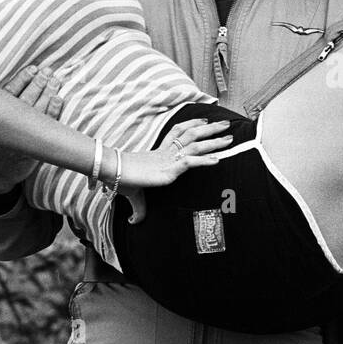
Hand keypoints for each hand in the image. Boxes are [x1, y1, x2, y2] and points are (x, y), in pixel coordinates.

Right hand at [0, 65, 63, 192]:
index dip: (21, 81)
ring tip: (54, 81)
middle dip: (37, 85)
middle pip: (24, 102)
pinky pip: (45, 130)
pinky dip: (52, 114)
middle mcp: (2, 131)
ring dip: (47, 95)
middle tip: (47, 72)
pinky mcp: (30, 151)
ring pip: (36, 114)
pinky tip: (58, 100)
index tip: (32, 69)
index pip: (6, 96)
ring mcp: (17, 142)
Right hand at [117, 119, 232, 223]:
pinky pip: (190, 162)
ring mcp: (169, 159)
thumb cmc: (120, 179)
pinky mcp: (169, 169)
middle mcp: (167, 152)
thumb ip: (139, 208)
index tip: (205, 121)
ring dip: (214, 141)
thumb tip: (134, 222)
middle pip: (192, 135)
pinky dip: (205, 160)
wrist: (112, 173)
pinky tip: (218, 160)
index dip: (192, 125)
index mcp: (160, 152)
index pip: (178, 133)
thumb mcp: (134, 195)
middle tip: (225, 124)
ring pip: (196, 145)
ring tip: (229, 138)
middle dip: (210, 129)